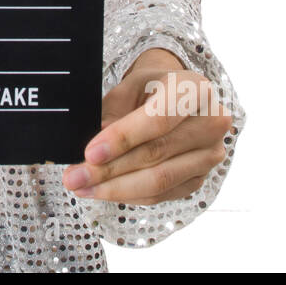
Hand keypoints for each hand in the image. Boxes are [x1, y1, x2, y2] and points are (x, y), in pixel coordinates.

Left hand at [62, 48, 232, 204]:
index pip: (158, 120)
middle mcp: (212, 123)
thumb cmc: (150, 89)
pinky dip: (128, 196)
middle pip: (156, 155)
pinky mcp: (200, 178)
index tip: (90, 154)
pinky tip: (102, 191)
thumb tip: (95, 152)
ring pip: (158, 181)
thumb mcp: (128, 88)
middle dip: (109, 170)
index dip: (122, 139)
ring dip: (114, 189)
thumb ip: (113, 115)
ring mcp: (210, 154)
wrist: (176, 98)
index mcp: (195, 90)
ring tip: (82, 186)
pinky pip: (161, 195)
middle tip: (74, 177)